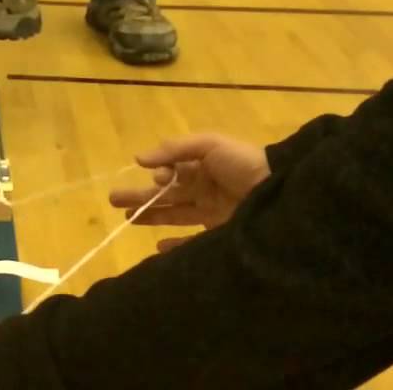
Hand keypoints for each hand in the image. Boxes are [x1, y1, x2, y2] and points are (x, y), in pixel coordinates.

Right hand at [109, 133, 269, 251]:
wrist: (280, 193)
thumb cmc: (245, 164)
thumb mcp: (210, 145)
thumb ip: (175, 148)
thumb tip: (138, 159)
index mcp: (200, 168)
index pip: (171, 173)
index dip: (159, 176)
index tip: (157, 179)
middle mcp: (203, 190)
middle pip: (165, 194)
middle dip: (139, 196)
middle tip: (112, 200)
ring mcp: (210, 214)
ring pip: (173, 215)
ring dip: (150, 216)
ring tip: (126, 219)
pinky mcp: (218, 235)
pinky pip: (191, 242)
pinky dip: (174, 246)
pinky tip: (157, 247)